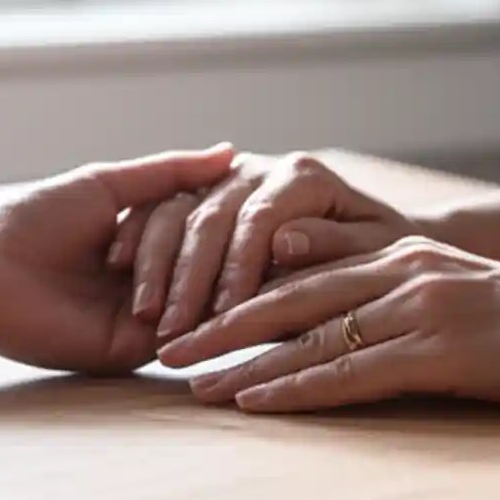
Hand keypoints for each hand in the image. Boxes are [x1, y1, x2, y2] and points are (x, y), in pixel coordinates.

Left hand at [0, 144, 235, 373]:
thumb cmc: (36, 219)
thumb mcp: (108, 184)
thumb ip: (169, 173)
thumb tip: (230, 151)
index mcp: (146, 238)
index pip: (204, 227)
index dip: (223, 213)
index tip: (257, 197)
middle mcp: (152, 277)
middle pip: (208, 264)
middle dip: (219, 251)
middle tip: (255, 239)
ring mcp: (145, 316)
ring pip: (201, 299)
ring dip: (212, 282)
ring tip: (244, 264)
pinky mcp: (132, 349)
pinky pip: (180, 336)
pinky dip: (200, 318)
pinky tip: (224, 301)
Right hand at [106, 152, 418, 340]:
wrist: (368, 240)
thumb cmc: (378, 256)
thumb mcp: (372, 255)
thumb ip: (332, 248)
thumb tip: (284, 241)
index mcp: (302, 176)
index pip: (261, 220)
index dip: (239, 269)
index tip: (226, 315)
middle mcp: (258, 168)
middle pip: (212, 217)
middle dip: (191, 279)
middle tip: (176, 332)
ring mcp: (222, 178)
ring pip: (177, 211)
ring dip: (158, 266)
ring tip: (148, 319)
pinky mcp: (195, 192)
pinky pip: (156, 207)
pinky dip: (137, 238)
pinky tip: (122, 272)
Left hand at [158, 236, 499, 411]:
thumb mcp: (457, 285)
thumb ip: (396, 286)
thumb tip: (341, 309)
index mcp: (399, 252)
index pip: (300, 274)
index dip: (240, 294)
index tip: (194, 313)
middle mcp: (398, 270)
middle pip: (287, 299)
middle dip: (219, 324)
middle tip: (165, 345)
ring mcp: (417, 308)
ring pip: (309, 337)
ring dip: (244, 363)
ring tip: (192, 383)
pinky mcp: (440, 351)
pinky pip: (351, 373)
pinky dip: (297, 388)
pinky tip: (257, 401)